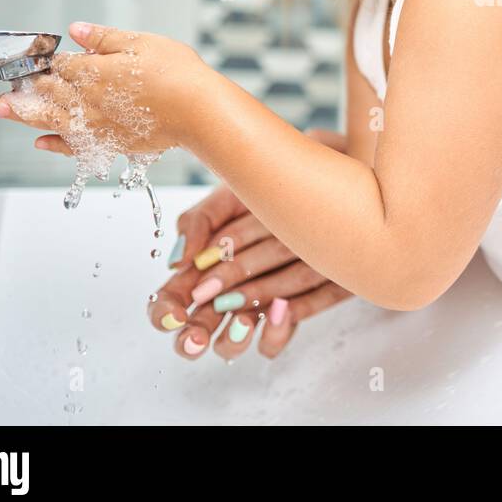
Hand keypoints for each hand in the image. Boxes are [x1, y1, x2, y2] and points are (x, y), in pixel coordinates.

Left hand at [0, 21, 208, 155]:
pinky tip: (41, 141)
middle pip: (47, 91)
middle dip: (24, 84)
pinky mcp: (109, 144)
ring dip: (24, 113)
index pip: (60, 63)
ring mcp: (96, 125)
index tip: (35, 55)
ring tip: (4, 109)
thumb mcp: (142, 43)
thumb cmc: (178, 74)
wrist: (199, 112)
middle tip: (5, 84)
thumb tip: (76, 31)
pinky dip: (54, 144)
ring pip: (50, 119)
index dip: (45, 57)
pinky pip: (72, 147)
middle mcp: (88, 100)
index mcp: (94, 70)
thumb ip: (105, 38)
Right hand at [148, 130, 355, 359]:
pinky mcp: (311, 295)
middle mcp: (236, 282)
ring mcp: (272, 292)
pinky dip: (283, 326)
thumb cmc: (275, 182)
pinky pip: (289, 328)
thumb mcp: (231, 193)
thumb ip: (198, 222)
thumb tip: (177, 260)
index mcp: (209, 261)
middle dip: (197, 337)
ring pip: (246, 333)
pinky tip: (280, 310)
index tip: (173, 314)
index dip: (167, 312)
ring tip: (242, 318)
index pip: (176, 298)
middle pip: (205, 329)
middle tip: (196, 337)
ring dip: (239, 333)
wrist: (333, 164)